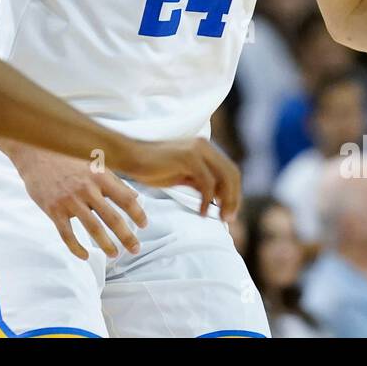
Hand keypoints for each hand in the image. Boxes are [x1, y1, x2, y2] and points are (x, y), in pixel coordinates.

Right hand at [11, 146, 147, 261]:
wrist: (36, 153)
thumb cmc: (67, 158)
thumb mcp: (93, 164)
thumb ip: (114, 180)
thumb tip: (135, 197)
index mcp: (99, 176)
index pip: (125, 198)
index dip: (138, 213)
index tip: (144, 225)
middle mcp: (87, 189)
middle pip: (112, 218)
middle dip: (127, 236)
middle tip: (135, 249)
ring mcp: (70, 201)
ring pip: (93, 229)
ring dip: (106, 245)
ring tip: (115, 254)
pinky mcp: (54, 210)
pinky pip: (68, 235)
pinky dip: (77, 248)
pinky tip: (85, 255)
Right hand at [116, 137, 240, 219]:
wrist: (131, 157)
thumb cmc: (154, 168)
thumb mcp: (183, 176)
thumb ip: (202, 183)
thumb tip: (220, 198)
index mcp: (205, 148)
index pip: (231, 171)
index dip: (235, 193)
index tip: (230, 212)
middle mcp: (204, 146)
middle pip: (232, 174)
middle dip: (234, 199)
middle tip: (228, 219)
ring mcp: (197, 149)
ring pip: (224, 177)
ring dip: (225, 201)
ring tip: (219, 218)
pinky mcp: (188, 157)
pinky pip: (207, 182)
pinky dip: (207, 200)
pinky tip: (202, 212)